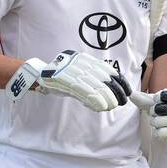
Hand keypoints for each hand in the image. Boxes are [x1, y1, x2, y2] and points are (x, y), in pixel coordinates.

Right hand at [5, 49, 129, 111]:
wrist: (39, 75)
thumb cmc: (60, 77)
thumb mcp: (78, 73)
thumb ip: (92, 80)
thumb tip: (110, 92)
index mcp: (86, 60)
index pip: (109, 70)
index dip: (120, 82)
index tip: (127, 91)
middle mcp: (82, 63)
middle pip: (105, 79)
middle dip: (115, 92)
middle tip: (120, 102)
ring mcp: (74, 72)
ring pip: (97, 86)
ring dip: (107, 98)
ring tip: (111, 106)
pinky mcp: (67, 81)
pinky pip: (85, 91)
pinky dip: (95, 100)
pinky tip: (101, 106)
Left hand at [131, 88, 166, 140]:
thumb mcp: (156, 105)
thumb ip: (145, 100)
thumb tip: (132, 95)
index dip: (157, 99)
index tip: (154, 103)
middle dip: (157, 113)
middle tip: (153, 116)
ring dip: (160, 123)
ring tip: (156, 124)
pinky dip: (165, 132)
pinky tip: (160, 132)